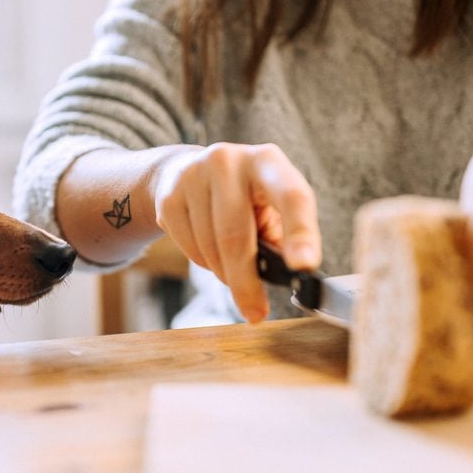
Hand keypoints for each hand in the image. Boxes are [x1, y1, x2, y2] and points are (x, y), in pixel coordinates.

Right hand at [152, 142, 320, 321]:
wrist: (185, 172)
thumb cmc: (242, 198)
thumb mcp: (270, 206)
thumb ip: (282, 236)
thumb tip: (289, 274)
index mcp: (268, 161)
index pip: (292, 197)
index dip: (300, 233)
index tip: (304, 266)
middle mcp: (229, 161)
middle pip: (237, 235)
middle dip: (246, 282)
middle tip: (255, 312)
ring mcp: (194, 176)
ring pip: (211, 247)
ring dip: (225, 273)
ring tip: (233, 269)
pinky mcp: (168, 197)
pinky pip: (189, 249)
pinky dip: (204, 263)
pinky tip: (210, 250)